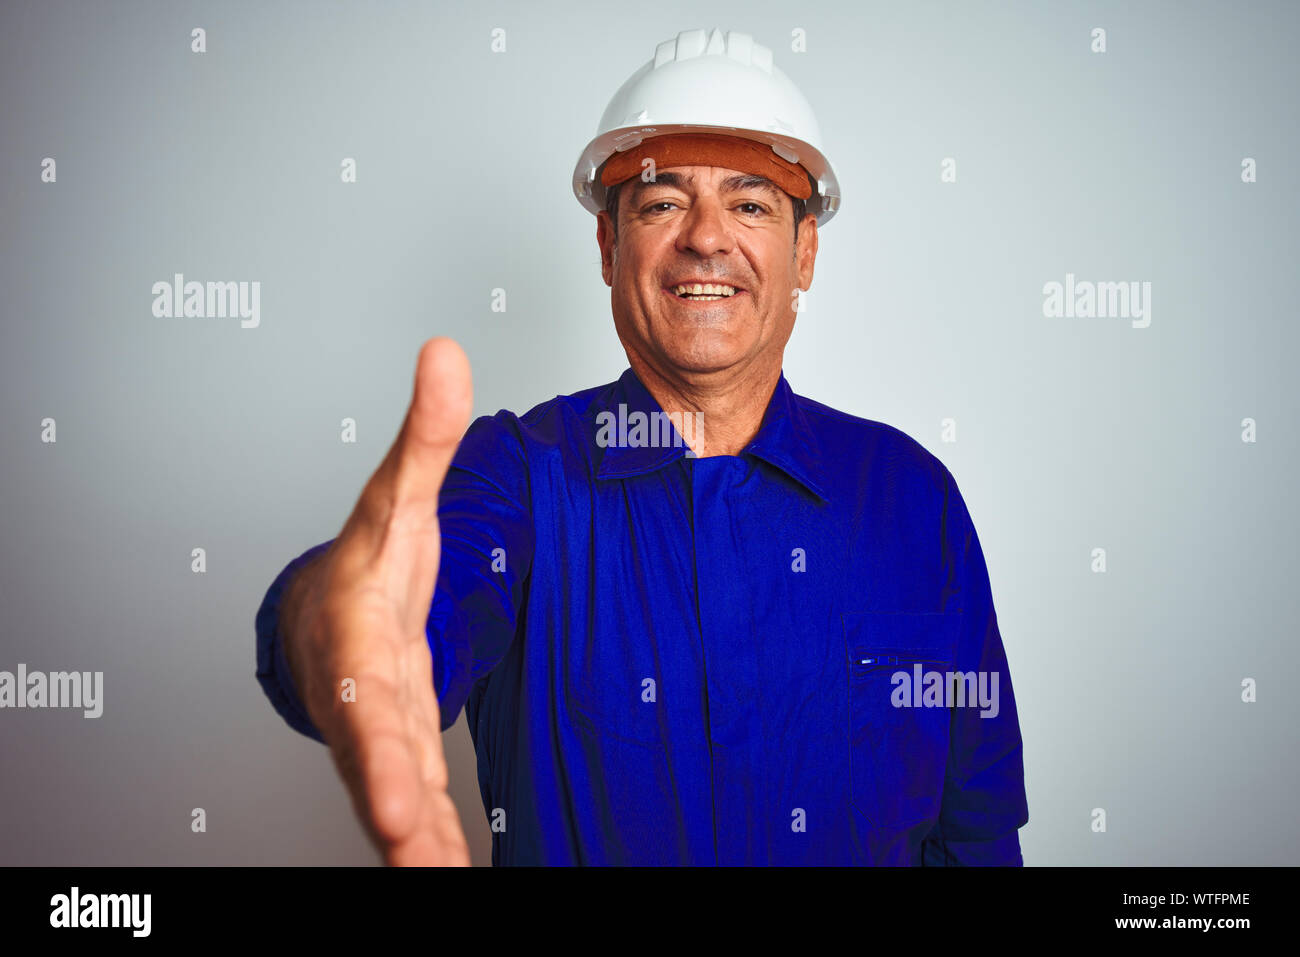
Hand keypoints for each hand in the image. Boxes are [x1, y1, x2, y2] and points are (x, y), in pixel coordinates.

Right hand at [287, 337, 473, 865]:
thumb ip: (427, 433)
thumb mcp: (397, 494)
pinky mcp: (404, 758)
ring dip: (419, 849)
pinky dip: (435, 848)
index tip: (400, 804)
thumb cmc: (364, 559)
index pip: (369, 698)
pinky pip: (419, 809)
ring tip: (447, 885)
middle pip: (376, 768)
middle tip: (419, 859)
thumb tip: (445, 350)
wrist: (328, 612)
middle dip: (394, 819)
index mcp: (361, 640)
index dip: (379, 751)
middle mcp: (364, 699)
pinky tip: (459, 875)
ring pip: (397, 802)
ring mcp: (383, 737)